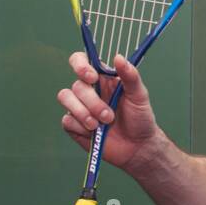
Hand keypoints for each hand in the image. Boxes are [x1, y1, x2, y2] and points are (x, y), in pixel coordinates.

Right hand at [56, 52, 164, 172]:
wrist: (137, 147)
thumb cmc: (140, 118)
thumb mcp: (139, 95)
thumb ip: (130, 76)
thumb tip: (118, 56)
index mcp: (102, 79)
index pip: (81, 61)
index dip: (81, 65)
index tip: (92, 78)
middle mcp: (88, 91)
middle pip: (76, 85)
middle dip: (92, 102)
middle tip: (109, 116)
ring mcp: (79, 107)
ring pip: (65, 97)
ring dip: (83, 112)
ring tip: (99, 125)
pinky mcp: (73, 125)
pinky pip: (66, 120)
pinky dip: (80, 127)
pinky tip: (94, 133)